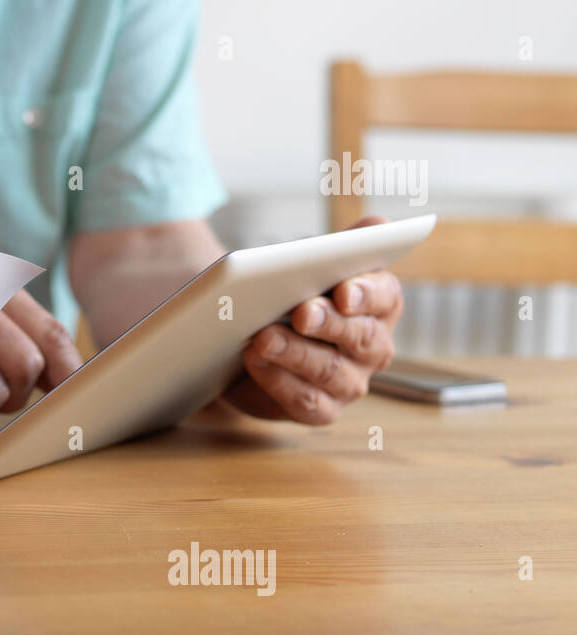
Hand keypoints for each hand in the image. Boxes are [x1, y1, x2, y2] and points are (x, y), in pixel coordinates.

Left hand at [223, 216, 402, 423]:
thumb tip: (380, 225)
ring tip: (262, 338)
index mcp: (379, 306)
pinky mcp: (322, 410)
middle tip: (301, 312)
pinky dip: (280, 382)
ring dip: (296, 353)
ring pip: (330, 371)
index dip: (367, 293)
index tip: (344, 289)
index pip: (386, 297)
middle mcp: (373, 347)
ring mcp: (350, 382)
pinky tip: (256, 362)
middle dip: (329, 323)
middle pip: (360, 336)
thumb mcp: (308, 267)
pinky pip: (307, 401)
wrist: (247, 342)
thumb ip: (341, 247)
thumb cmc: (288, 298)